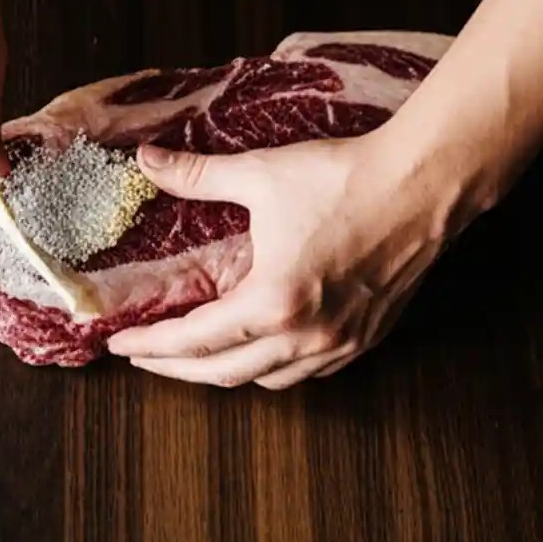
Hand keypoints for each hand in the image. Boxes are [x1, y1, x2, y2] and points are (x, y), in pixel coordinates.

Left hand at [105, 133, 475, 388]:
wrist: (422, 183)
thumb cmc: (345, 178)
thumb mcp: (260, 174)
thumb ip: (197, 175)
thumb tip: (146, 161)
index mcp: (272, 302)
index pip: (192, 341)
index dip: (150, 346)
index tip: (120, 345)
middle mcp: (305, 336)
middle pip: (222, 374)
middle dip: (176, 370)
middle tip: (146, 356)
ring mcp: (339, 344)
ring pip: (266, 380)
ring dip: (224, 372)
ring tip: (196, 354)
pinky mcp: (365, 338)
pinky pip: (306, 372)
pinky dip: (272, 367)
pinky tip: (260, 348)